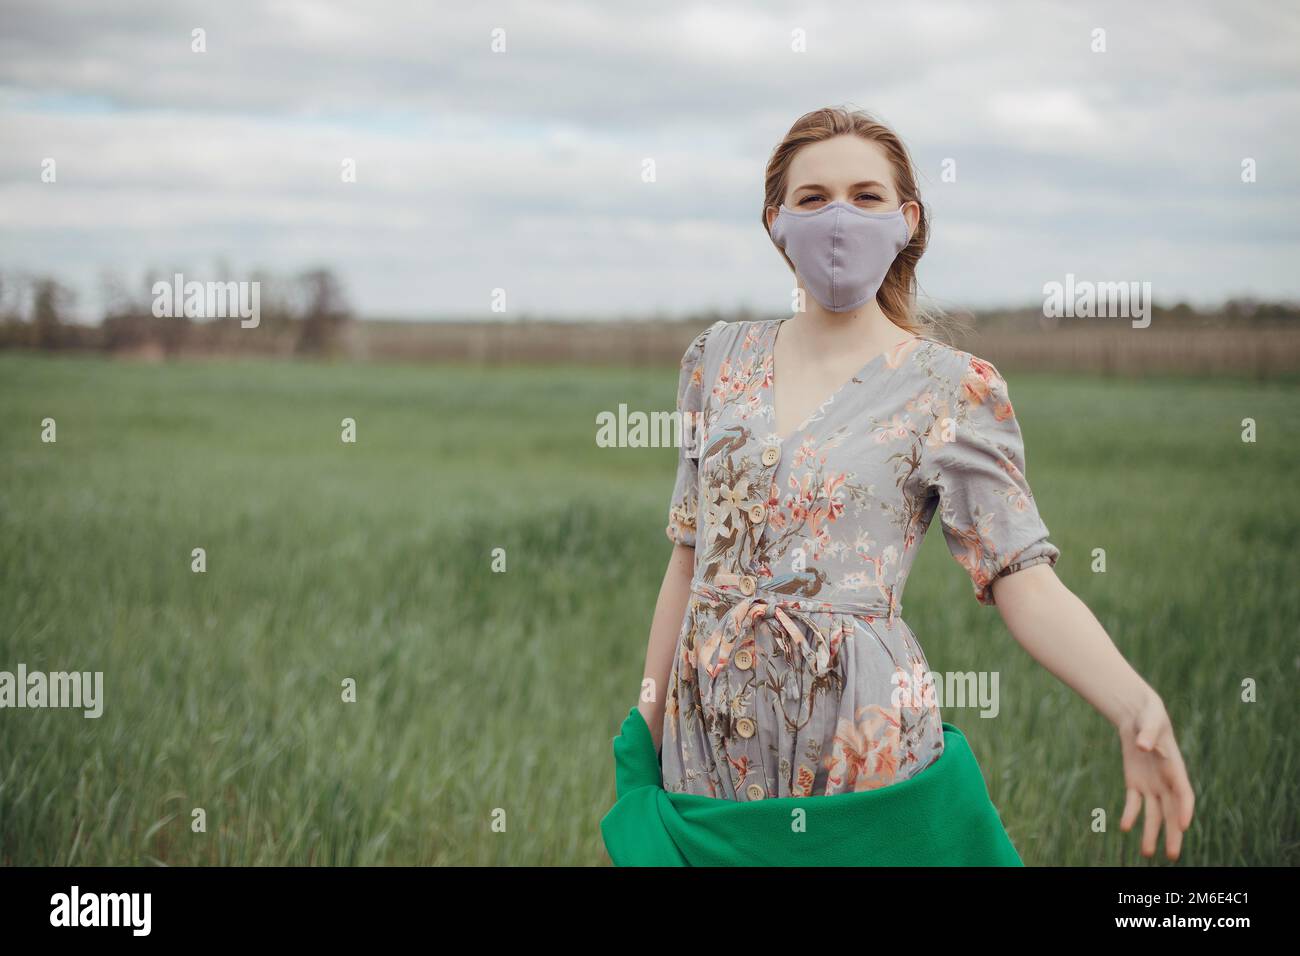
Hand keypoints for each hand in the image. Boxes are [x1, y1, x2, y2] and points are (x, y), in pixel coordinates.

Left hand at [1117, 693, 1194, 859]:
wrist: (1137, 714)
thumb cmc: (1149, 715)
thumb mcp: (1150, 719)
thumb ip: (1148, 732)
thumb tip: (1144, 746)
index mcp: (1175, 768)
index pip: (1184, 794)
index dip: (1185, 809)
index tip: (1183, 825)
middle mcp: (1166, 781)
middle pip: (1172, 812)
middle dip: (1172, 834)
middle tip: (1172, 856)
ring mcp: (1151, 784)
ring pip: (1153, 814)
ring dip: (1151, 833)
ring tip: (1146, 854)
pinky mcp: (1135, 783)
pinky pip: (1134, 803)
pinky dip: (1130, 815)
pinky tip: (1124, 827)